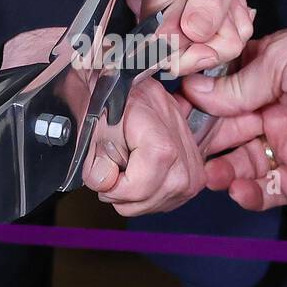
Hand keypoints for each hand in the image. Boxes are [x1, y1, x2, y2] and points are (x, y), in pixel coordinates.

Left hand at [82, 78, 204, 215]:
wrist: (122, 82)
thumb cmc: (106, 98)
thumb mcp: (91, 124)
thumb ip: (94, 159)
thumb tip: (105, 181)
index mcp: (160, 129)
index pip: (141, 185)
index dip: (115, 187)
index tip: (104, 174)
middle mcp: (183, 147)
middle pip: (151, 198)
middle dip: (122, 193)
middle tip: (112, 169)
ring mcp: (193, 162)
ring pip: (159, 204)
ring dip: (134, 196)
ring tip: (126, 168)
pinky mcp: (195, 173)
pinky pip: (167, 200)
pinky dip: (148, 194)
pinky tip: (139, 174)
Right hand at [126, 0, 255, 74]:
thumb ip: (212, 1)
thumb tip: (193, 33)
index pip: (163, 46)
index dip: (197, 53)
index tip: (226, 35)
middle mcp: (146, 5)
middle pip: (177, 56)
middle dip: (217, 42)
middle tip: (235, 10)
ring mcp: (152, 14)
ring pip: (189, 51)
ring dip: (221, 33)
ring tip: (231, 3)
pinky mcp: (163, 20)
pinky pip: (192, 42)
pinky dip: (216, 31)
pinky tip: (223, 8)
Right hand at [184, 17, 286, 209]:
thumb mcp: (278, 63)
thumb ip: (237, 86)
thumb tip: (192, 90)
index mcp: (261, 77)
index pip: (219, 97)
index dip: (196, 110)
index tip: (172, 120)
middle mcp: (269, 110)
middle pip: (226, 135)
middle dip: (205, 146)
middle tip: (185, 156)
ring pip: (245, 165)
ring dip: (225, 174)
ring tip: (213, 178)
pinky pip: (275, 189)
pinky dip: (255, 195)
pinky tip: (240, 191)